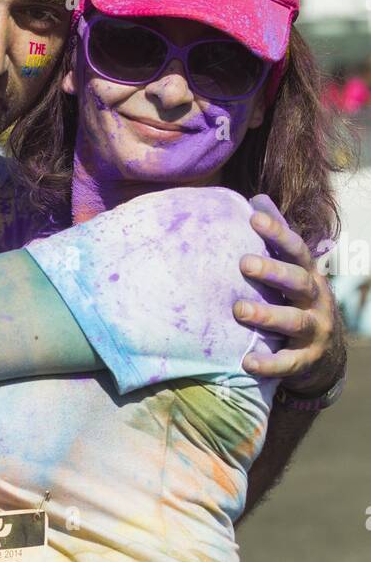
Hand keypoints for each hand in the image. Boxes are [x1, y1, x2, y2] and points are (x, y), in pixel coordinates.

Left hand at [234, 194, 345, 395]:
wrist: (323, 355)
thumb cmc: (296, 303)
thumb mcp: (292, 271)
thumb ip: (276, 239)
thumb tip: (257, 199)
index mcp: (308, 276)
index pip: (296, 249)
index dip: (277, 232)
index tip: (253, 218)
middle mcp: (315, 301)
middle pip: (298, 282)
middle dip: (273, 272)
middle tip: (244, 263)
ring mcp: (314, 331)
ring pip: (294, 321)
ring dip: (267, 315)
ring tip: (239, 309)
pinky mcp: (307, 360)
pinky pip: (289, 363)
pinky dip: (269, 363)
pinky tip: (247, 362)